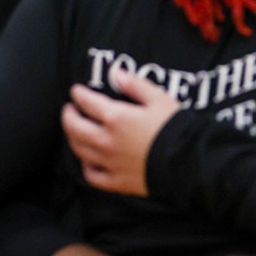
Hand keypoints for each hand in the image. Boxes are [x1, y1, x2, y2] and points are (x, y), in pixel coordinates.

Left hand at [63, 69, 180, 197]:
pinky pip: (92, 175)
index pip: (88, 103)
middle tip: (69, 109)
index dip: (79, 95)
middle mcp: (106, 141)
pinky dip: (85, 166)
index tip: (76, 91)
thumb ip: (135, 85)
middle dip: (69, 116)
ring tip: (74, 130)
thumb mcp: (159, 99)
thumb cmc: (175, 128)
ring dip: (72, 137)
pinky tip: (88, 160)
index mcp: (116, 117)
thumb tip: (116, 74)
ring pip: (79, 150)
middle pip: (75, 127)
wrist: (187, 163)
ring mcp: (109, 163)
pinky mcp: (116, 181)